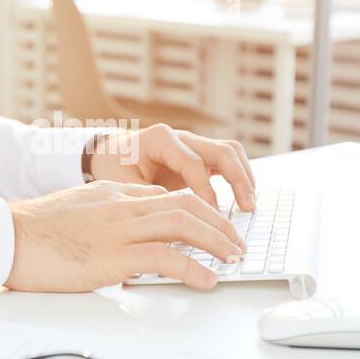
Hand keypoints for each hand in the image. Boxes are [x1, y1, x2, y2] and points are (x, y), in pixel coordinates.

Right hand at [5, 180, 249, 291]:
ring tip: (233, 258)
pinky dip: (194, 268)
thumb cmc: (31, 235)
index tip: (214, 226)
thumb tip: (125, 247)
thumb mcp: (75, 216)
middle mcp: (121, 205)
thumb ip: (103, 222)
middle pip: (186, 203)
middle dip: (218, 222)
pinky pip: (165, 257)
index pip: (166, 195)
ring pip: (184, 223)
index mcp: (112, 194)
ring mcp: (118, 228)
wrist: (4, 238)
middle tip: (236, 242)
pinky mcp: (111, 255)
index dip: (197, 210)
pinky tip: (207, 281)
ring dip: (216, 241)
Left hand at [87, 124, 256, 212]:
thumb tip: (172, 220)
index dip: (205, 190)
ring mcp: (194, 146)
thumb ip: (146, 198)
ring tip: (250, 205)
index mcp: (161, 139)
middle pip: (222, 151)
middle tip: (247, 207)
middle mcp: (182, 138)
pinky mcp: (200, 158)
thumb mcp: (121, 184)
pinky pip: (227, 163)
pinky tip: (243, 201)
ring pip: (231, 153)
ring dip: (244, 178)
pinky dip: (239, 180)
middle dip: (238, 180)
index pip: (193, 163)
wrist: (109, 156)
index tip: (212, 214)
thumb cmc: (113, 168)